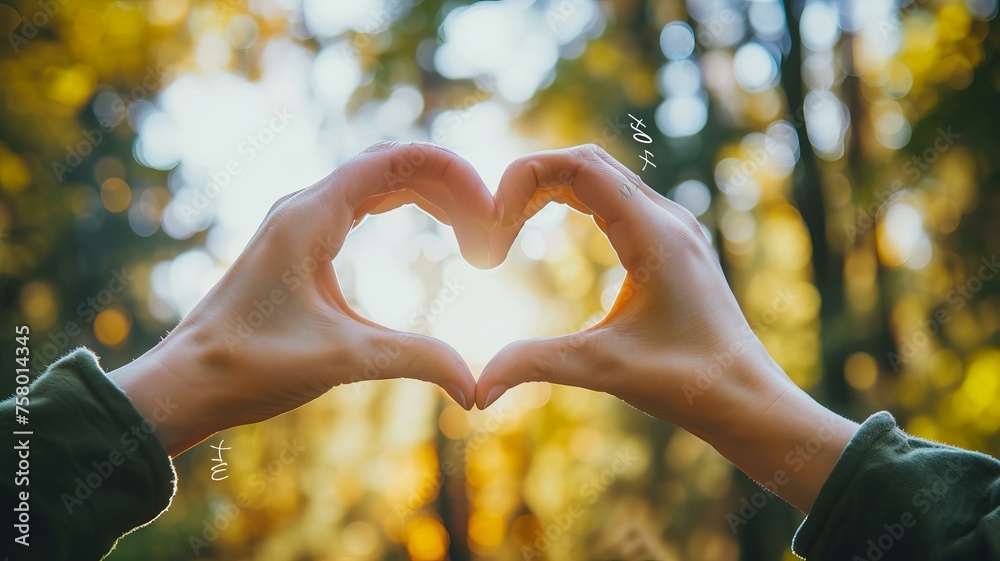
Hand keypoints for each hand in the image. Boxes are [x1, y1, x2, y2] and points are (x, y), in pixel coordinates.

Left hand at [110, 142, 494, 454]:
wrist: (187, 383)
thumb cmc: (250, 366)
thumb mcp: (342, 359)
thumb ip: (414, 359)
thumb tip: (473, 386)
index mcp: (309, 216)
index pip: (395, 161)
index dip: (452, 174)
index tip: (490, 212)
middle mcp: (303, 206)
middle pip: (391, 164)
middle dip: (448, 186)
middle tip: (488, 230)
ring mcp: (299, 222)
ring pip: (377, 181)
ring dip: (428, 194)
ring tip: (471, 231)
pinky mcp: (299, 243)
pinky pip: (361, 203)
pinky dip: (403, 207)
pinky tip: (430, 228)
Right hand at [476, 145, 857, 512]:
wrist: (748, 399)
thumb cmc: (688, 384)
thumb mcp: (605, 369)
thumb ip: (537, 365)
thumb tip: (478, 389)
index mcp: (654, 234)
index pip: (580, 166)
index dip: (524, 178)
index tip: (492, 223)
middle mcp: (667, 218)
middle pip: (586, 162)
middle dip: (529, 181)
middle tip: (492, 228)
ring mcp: (672, 228)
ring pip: (600, 177)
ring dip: (549, 190)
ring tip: (508, 229)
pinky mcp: (670, 244)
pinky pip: (614, 200)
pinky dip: (572, 202)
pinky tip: (544, 233)